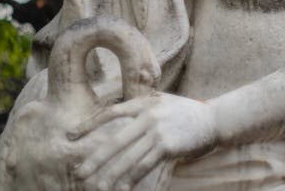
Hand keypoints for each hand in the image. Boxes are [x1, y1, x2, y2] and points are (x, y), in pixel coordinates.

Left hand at [68, 93, 216, 189]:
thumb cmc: (185, 112)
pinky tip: (122, 188)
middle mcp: (148, 115)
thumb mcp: (162, 102)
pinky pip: (144, 166)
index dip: (89, 125)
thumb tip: (120, 113)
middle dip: (95, 159)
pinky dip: (131, 179)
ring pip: (128, 158)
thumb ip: (142, 106)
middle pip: (114, 141)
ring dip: (110, 174)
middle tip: (79, 172)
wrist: (214, 119)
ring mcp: (157, 131)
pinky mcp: (168, 146)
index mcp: (143, 103)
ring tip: (97, 187)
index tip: (71, 136)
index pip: (110, 113)